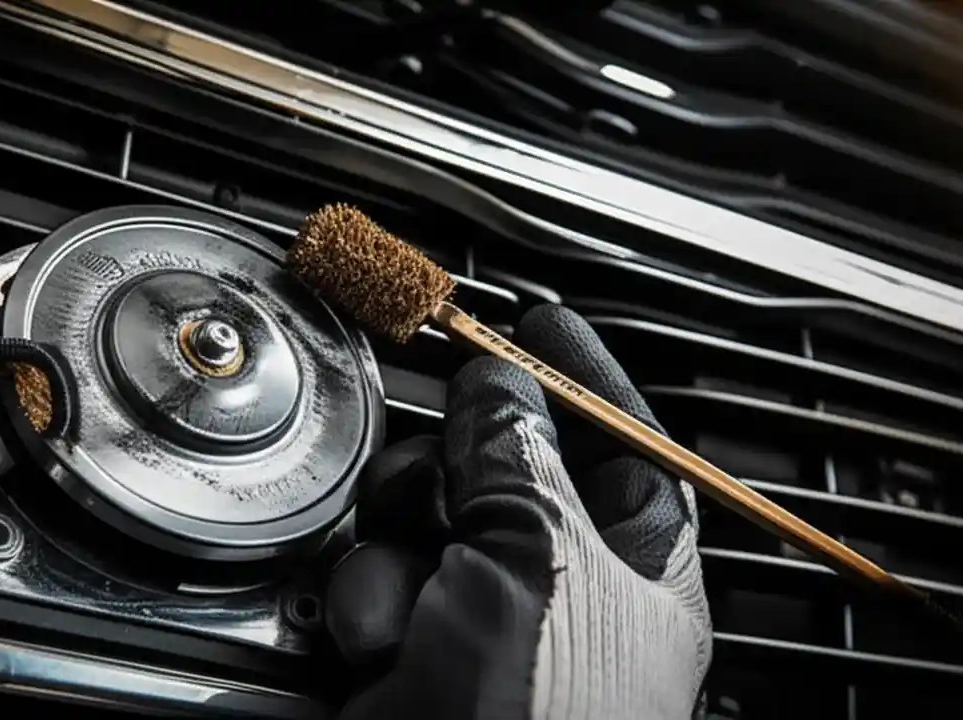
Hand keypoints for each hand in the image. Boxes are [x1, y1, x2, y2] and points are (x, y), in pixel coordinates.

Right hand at [327, 305, 711, 718]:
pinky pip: (375, 577)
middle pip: (501, 472)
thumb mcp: (539, 568)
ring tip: (411, 605)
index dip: (581, 380)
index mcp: (636, 577)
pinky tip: (376, 644)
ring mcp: (475, 626)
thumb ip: (515, 459)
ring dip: (401, 548)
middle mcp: (558, 596)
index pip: (621, 447)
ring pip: (423, 519)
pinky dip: (367, 596)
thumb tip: (497, 388)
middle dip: (457, 473)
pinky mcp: (404, 654)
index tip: (540, 319)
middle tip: (441, 488)